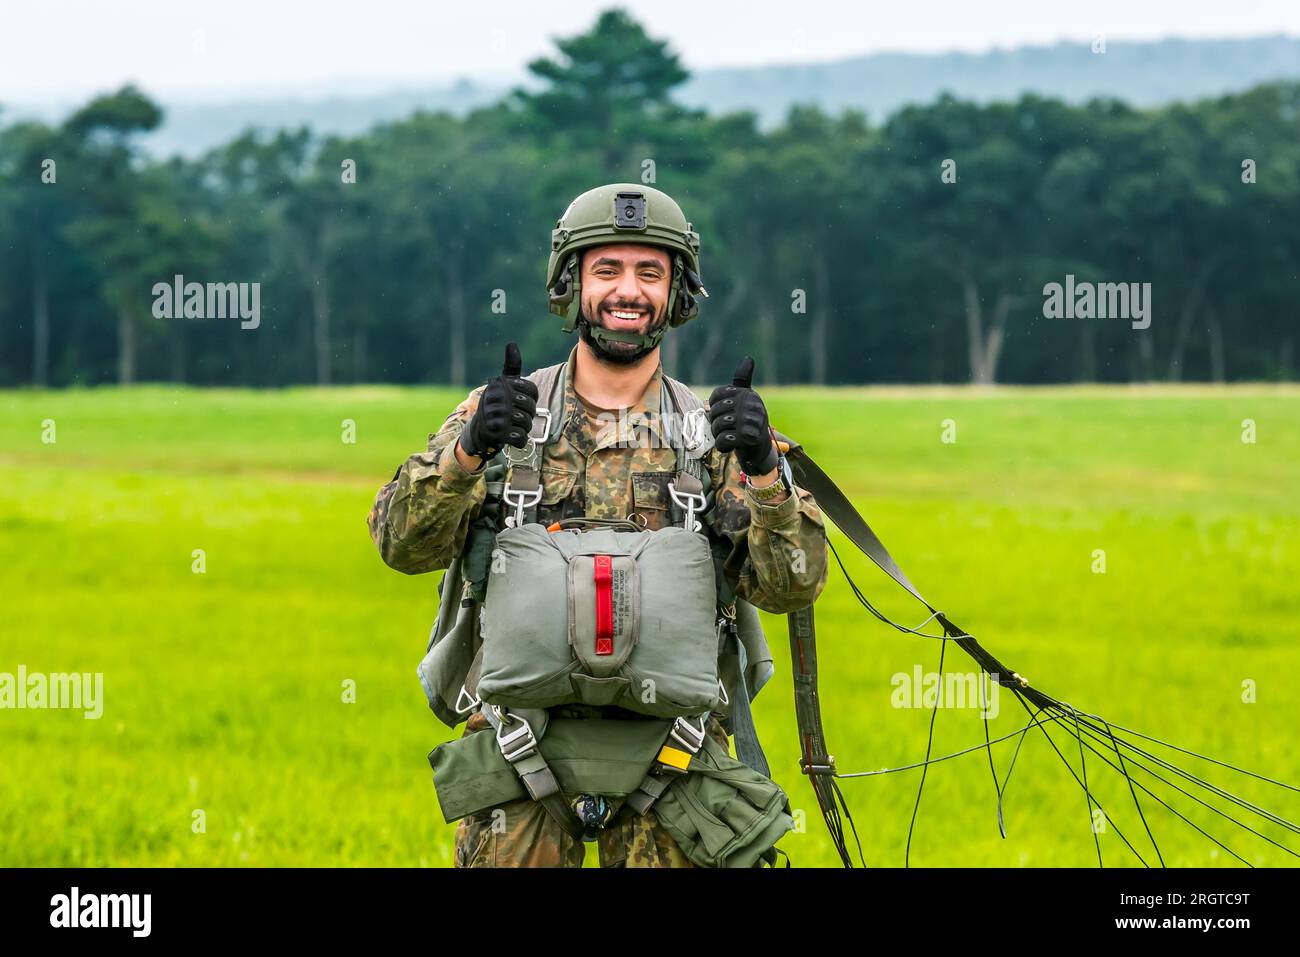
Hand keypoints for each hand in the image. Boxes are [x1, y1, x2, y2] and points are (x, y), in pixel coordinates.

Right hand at [458, 342, 539, 458]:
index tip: (521, 402)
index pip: (533, 391)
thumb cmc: (496, 405)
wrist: (478, 431)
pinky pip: (521, 438)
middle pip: (531, 408)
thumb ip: (511, 367)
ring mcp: (496, 415)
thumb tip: (512, 344)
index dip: (532, 399)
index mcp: (500, 384)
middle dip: (528, 416)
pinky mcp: (496, 432)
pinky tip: (510, 436)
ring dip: (523, 428)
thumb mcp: (503, 385)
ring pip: (527, 423)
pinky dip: (519, 440)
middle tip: (516, 417)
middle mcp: (497, 397)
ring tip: (512, 426)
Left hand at [708, 356, 778, 476]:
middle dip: (715, 424)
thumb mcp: (746, 400)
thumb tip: (749, 358)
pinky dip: (722, 446)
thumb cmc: (749, 423)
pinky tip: (731, 445)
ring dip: (719, 435)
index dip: (714, 408)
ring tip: (730, 436)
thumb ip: (742, 381)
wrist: (761, 450)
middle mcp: (751, 404)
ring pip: (717, 426)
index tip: (724, 414)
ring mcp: (750, 420)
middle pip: (715, 411)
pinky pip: (722, 440)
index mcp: (748, 394)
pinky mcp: (748, 437)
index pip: (716, 396)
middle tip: (727, 429)